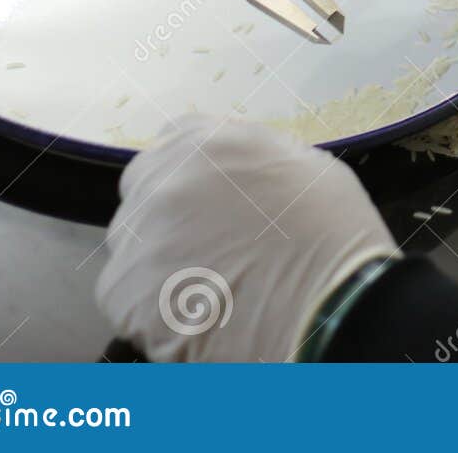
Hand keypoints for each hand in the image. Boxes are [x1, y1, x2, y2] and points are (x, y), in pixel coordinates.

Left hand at [95, 116, 394, 361]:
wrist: (331, 313)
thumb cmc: (335, 240)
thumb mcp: (307, 168)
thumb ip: (254, 158)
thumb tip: (234, 170)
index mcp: (211, 143)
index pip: (173, 139)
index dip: (190, 171)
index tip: (206, 196)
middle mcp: (166, 181)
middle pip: (142, 189)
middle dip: (166, 213)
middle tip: (207, 247)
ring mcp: (141, 237)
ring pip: (130, 244)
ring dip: (156, 262)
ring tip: (206, 289)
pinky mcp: (125, 294)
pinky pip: (122, 296)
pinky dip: (149, 309)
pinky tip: (193, 318)